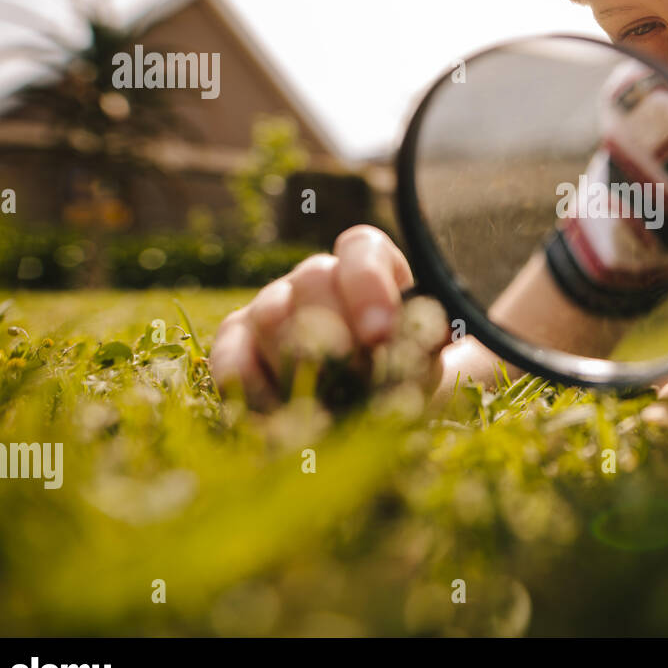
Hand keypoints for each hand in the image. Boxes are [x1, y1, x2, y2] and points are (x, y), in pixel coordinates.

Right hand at [209, 225, 448, 409]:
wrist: (374, 406)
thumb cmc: (403, 368)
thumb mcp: (422, 353)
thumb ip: (425, 337)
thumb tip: (434, 329)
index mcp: (367, 264)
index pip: (360, 248)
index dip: (367, 285)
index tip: (380, 335)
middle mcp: (315, 276)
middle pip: (312, 280)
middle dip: (336, 333)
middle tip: (357, 380)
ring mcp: (269, 304)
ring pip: (272, 315)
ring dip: (301, 365)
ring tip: (329, 406)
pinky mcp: (236, 341)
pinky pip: (232, 356)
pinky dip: (254, 391)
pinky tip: (281, 419)